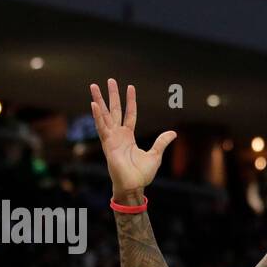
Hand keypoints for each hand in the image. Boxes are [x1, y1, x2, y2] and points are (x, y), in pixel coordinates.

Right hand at [89, 79, 176, 199]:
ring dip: (99, 100)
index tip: (130, 87)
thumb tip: (173, 133)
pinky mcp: (107, 144)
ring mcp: (111, 138)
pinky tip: (93, 104)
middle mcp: (118, 135)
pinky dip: (97, 116)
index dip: (130, 101)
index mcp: (128, 136)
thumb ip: (161, 142)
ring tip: (94, 86)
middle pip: (114, 110)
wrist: (134, 186)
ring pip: (104, 115)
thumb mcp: (155, 155)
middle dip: (112, 95)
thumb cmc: (142, 174)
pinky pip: (101, 127)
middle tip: (109, 80)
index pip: (129, 114)